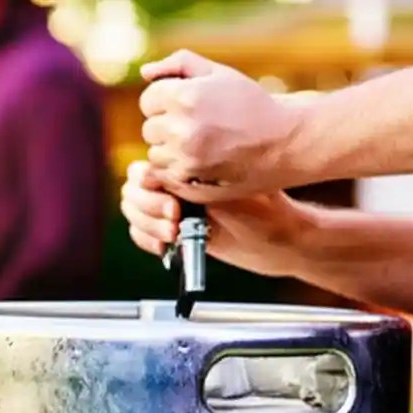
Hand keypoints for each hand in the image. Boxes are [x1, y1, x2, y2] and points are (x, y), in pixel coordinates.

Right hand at [120, 161, 315, 278]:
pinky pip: (140, 233)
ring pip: (133, 211)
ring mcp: (170, 208)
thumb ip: (195, 185)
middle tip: (174, 217)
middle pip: (133, 190)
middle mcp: (174, 184)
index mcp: (188, 167)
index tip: (173, 202)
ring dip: (145, 224)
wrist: (280, 238)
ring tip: (171, 233)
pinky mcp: (170, 231)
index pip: (145, 170)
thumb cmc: (266, 210)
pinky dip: (144, 239)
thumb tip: (162, 177)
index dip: (151, 185)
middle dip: (148, 205)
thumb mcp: (232, 192)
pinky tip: (162, 245)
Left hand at [139, 50, 309, 201]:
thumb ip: (179, 65)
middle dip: (168, 126)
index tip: (190, 105)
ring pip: (155, 155)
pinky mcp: (188, 185)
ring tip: (204, 145)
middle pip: (150, 129)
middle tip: (200, 126)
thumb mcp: (219, 73)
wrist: (283, 142)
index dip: (168, 101)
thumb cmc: (249, 103)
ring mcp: (184, 161)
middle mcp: (180, 130)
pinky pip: (165, 177)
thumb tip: (145, 72)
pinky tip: (204, 162)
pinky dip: (178, 171)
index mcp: (185, 97)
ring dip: (171, 151)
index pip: (148, 100)